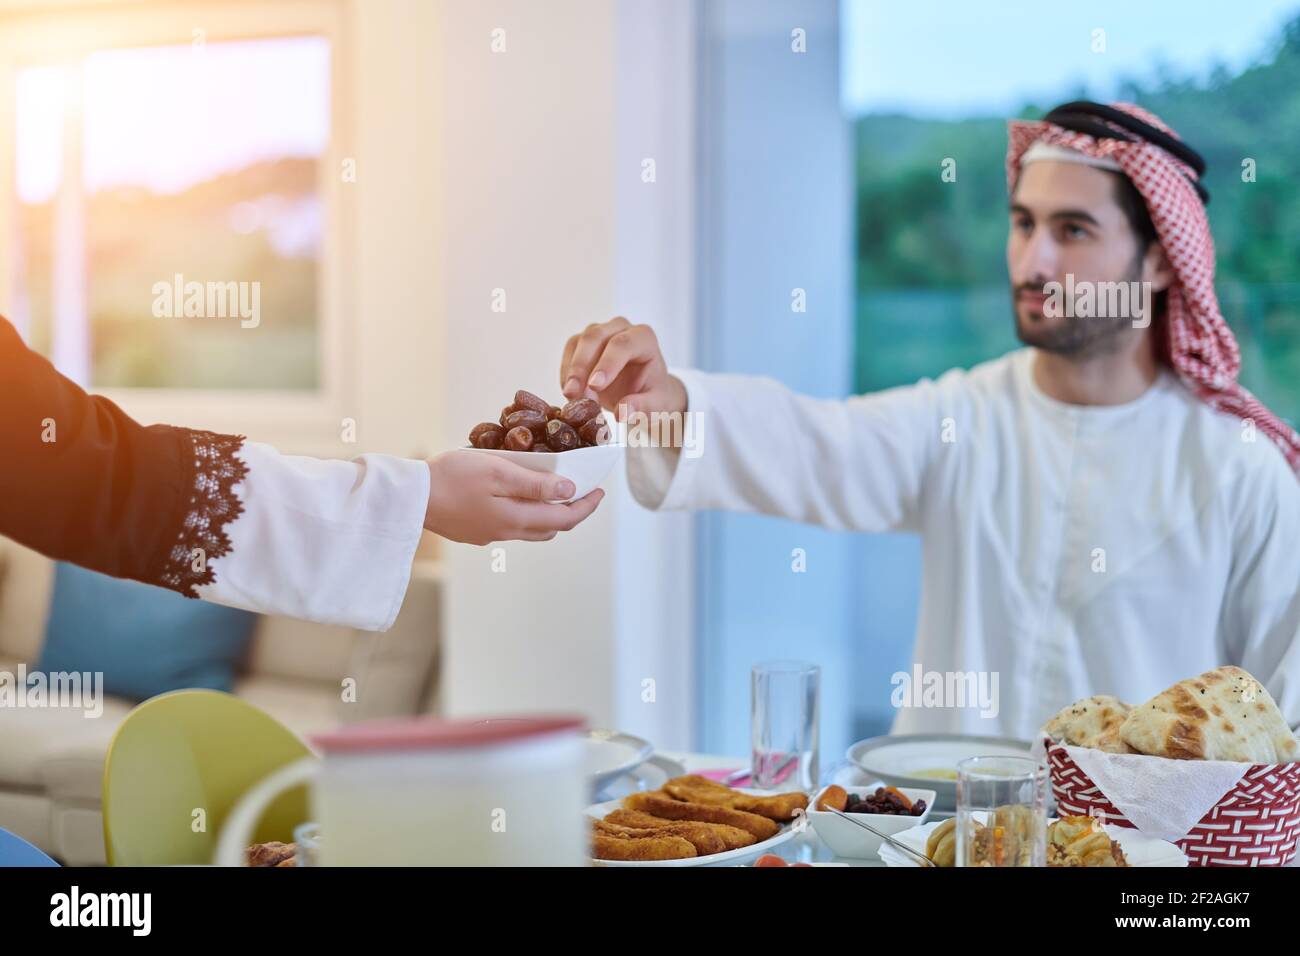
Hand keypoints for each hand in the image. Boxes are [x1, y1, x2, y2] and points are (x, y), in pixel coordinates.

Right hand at [424, 451, 603, 544]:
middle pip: (551, 527)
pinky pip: (511, 526)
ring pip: (532, 529)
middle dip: (572, 511)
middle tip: (583, 491)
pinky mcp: (474, 532)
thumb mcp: (498, 472)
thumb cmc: (451, 477)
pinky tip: (520, 497)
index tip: (600, 491)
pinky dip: (527, 514)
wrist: (408, 497)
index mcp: (515, 519)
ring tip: (556, 493)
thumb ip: (535, 484)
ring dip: (549, 514)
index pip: (564, 518)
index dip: (586, 506)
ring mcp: (489, 535)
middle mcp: (506, 533)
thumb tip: (570, 492)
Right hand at [559, 317, 685, 419]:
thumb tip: (622, 412)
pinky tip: (570, 393)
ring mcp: (601, 331)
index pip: (623, 344)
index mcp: (644, 338)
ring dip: (571, 371)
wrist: (643, 389)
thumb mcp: (655, 405)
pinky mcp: (584, 341)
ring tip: (572, 398)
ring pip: (578, 342)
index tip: (595, 387)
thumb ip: (641, 407)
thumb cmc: (651, 392)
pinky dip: (566, 373)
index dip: (607, 364)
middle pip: (595, 337)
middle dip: (581, 367)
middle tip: (573, 394)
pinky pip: (570, 351)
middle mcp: (622, 328)